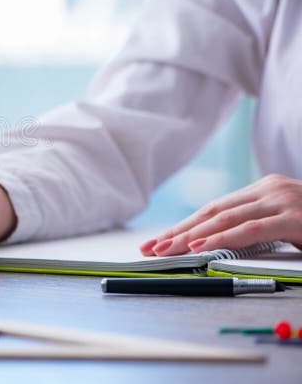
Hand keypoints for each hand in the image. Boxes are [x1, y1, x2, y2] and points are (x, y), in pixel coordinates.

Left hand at [140, 174, 301, 255]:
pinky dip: (222, 238)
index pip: (213, 208)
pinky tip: (200, 248)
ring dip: (191, 236)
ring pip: (225, 218)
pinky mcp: (295, 216)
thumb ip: (255, 231)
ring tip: (166, 250)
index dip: (183, 225)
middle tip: (151, 248)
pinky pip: (251, 229)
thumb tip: (212, 247)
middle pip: (211, 211)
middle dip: (178, 231)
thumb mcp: (285, 227)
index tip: (158, 240)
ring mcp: (282, 199)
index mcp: (264, 190)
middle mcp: (269, 189)